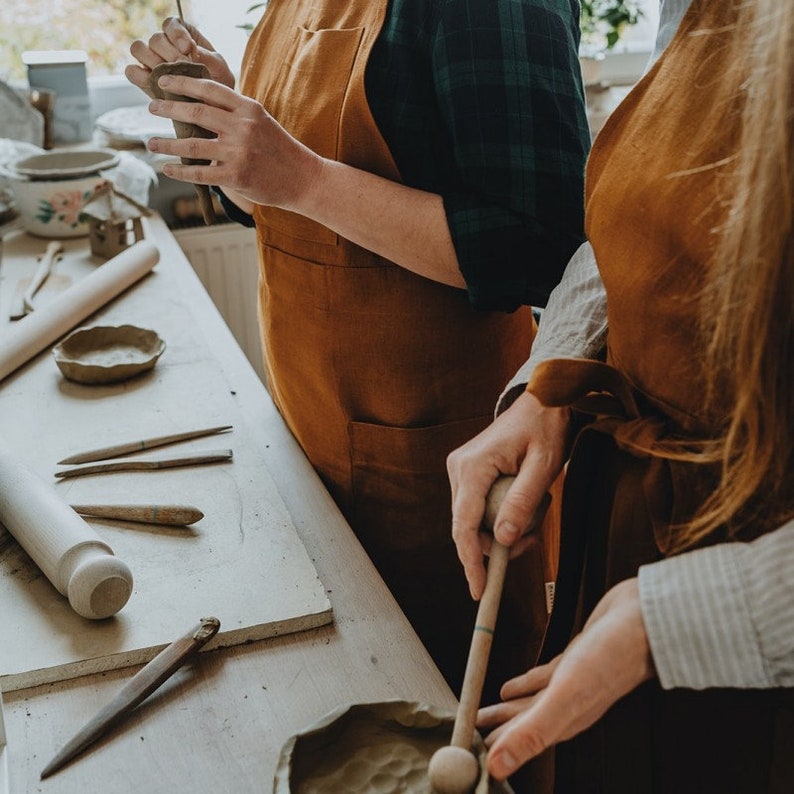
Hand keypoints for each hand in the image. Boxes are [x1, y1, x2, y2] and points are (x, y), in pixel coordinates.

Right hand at [126, 16, 234, 95]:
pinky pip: (132, 71)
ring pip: (139, 49)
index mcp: (181, 34)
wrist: (212, 107)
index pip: (171, 24)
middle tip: (182, 68)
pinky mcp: (144, 78)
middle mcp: (163, 44)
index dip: (177, 34)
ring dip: (154, 62)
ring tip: (171, 78)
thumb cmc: (217, 83)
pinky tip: (159, 86)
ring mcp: (151, 60)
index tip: (187, 48)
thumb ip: (208, 57)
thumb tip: (190, 49)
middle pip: (155, 39)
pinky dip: (142, 77)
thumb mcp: (220, 69)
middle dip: (169, 54)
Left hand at [141, 73, 322, 211]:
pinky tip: (167, 169)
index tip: (164, 82)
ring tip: (151, 142)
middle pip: (196, 112)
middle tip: (151, 107)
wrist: (304, 179)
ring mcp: (239, 153)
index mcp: (248, 109)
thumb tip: (202, 105)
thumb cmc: (280, 150)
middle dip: (169, 108)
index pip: (209, 89)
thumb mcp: (262, 121)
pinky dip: (180, 171)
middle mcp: (242, 128)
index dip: (183, 83)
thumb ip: (235, 113)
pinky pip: (200, 174)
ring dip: (167, 144)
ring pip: (193, 145)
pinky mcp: (236, 177)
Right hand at [447, 389, 570, 598]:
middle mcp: (459, 468)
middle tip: (533, 541)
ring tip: (536, 518)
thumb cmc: (547, 427)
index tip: (479, 590)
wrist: (544, 401)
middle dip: (497, 544)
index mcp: (473, 466)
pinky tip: (525, 507)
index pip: (463, 525)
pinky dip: (501, 516)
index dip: (470, 561)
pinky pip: (479, 508)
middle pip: (468, 526)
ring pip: (474, 520)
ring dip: (503, 529)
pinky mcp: (469, 472)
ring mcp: (461, 470)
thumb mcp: (544, 466)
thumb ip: (523, 502)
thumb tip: (503, 539)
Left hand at [476, 578, 655, 780]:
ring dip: (508, 711)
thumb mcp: (565, 697)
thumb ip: (532, 731)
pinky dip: (525, 683)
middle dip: (497, 734)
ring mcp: (572, 684)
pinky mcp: (575, 661)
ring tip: (485, 714)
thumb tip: (497, 765)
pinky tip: (510, 685)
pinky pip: (544, 678)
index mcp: (564, 722)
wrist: (644, 620)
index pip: (521, 744)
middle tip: (470, 737)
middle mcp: (567, 707)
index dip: (497, 752)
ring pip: (531, 704)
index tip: (473, 759)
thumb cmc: (613, 657)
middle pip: (523, 725)